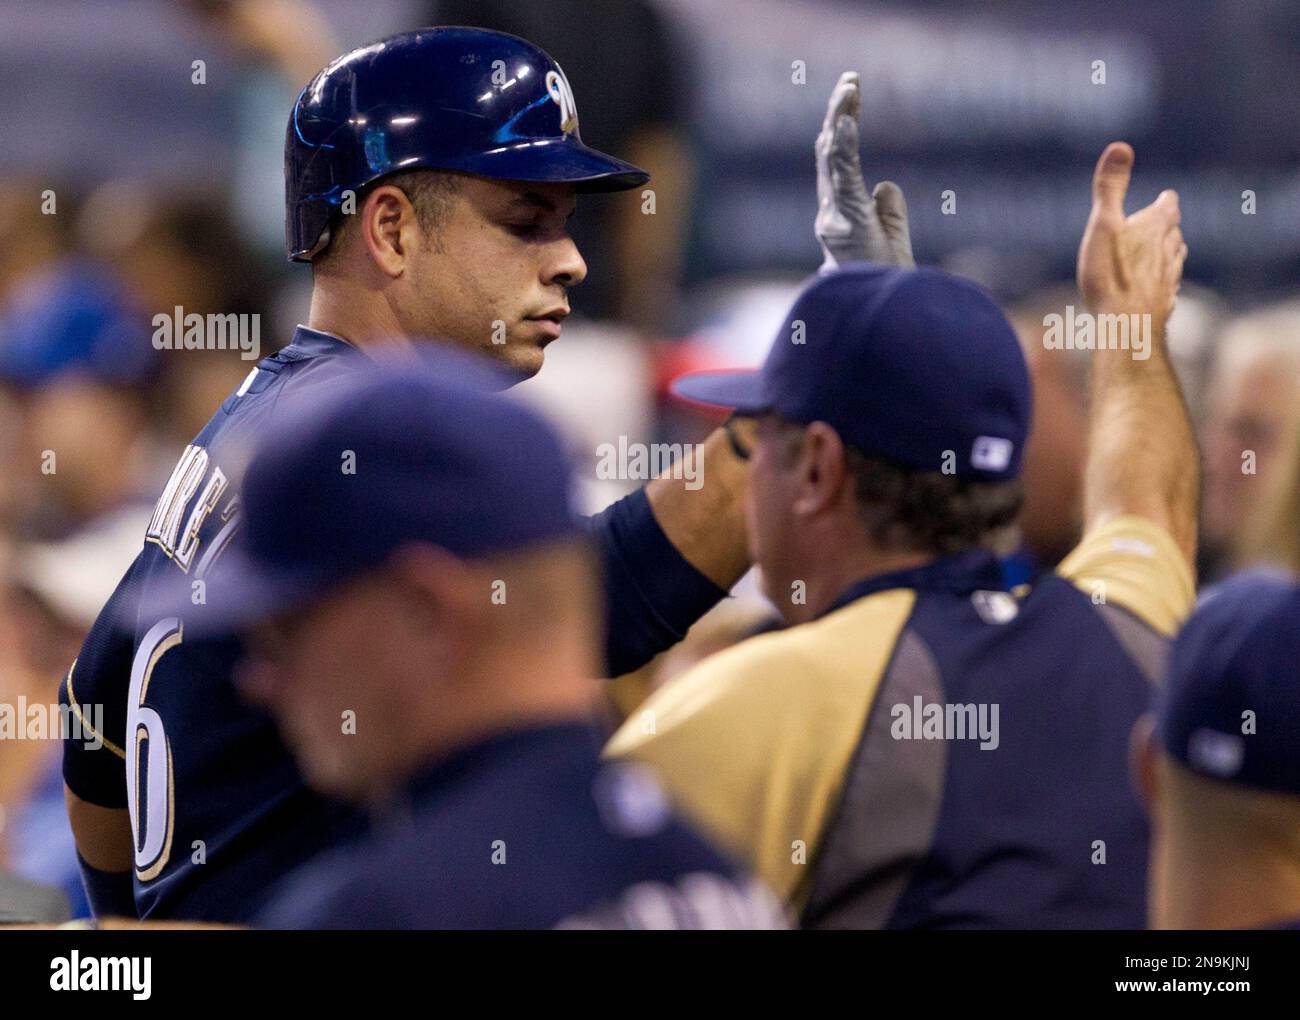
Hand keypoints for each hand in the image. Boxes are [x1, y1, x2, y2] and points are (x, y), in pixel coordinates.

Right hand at [815, 71, 913, 270]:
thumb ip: (889, 212)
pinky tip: (847, 117)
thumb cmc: (887, 289)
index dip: (842, 131)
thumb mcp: (891, 241)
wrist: (884, 321)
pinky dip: (843, 144)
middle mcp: (830, 216)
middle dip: (839, 115)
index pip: (838, 166)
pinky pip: (841, 176)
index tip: (853, 98)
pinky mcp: (844, 222)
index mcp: (840, 218)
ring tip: (849, 88)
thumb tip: (888, 184)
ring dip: (840, 119)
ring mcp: (834, 219)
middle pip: (830, 155)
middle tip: (851, 81)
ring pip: (832, 159)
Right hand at [1077, 142, 1186, 325]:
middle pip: (1174, 232)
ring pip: (1174, 260)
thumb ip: (1110, 187)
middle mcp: (1168, 251)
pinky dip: (1162, 284)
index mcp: (1155, 227)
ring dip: (1169, 254)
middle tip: (1163, 223)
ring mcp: (1168, 279)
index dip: (1164, 201)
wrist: (1127, 326)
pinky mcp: (1163, 305)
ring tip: (1163, 254)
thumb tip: (1120, 145)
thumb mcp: (1103, 224)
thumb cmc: (1111, 274)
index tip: (1165, 197)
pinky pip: (1166, 288)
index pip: (1168, 205)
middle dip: (1167, 227)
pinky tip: (1157, 291)